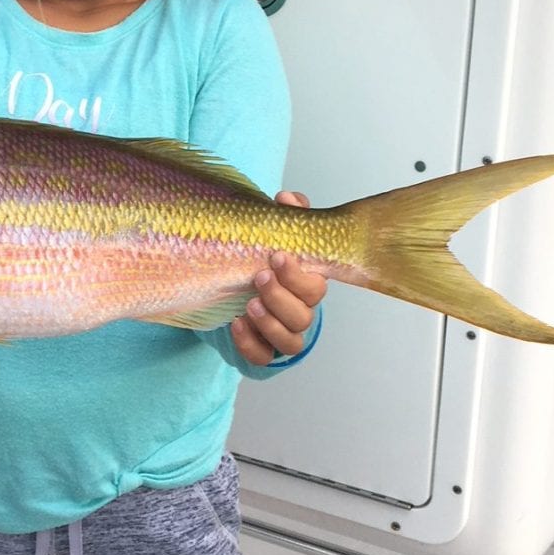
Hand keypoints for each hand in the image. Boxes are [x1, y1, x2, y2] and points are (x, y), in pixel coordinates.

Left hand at [231, 190, 327, 368]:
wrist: (238, 292)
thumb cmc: (262, 263)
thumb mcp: (273, 237)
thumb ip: (285, 217)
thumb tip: (287, 198)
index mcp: (306, 285)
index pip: (316, 285)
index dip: (299, 274)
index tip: (277, 255)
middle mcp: (299, 312)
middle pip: (304, 313)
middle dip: (282, 296)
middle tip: (260, 277)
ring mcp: (282, 334)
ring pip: (290, 340)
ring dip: (270, 322)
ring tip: (249, 304)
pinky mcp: (263, 351)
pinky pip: (263, 356)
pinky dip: (251, 343)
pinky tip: (236, 324)